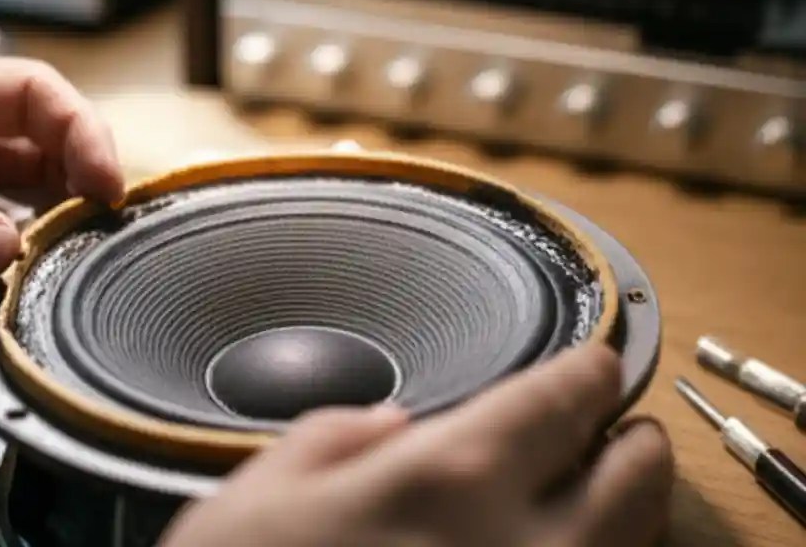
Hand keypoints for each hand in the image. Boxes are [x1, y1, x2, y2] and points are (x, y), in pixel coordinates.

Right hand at [159, 344, 673, 546]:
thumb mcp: (258, 495)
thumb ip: (333, 438)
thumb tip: (387, 428)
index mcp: (448, 480)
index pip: (559, 401)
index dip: (588, 374)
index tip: (594, 367)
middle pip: (637, 476)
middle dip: (635, 441)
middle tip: (618, 428)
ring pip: (637, 546)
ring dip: (631, 509)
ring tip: (602, 493)